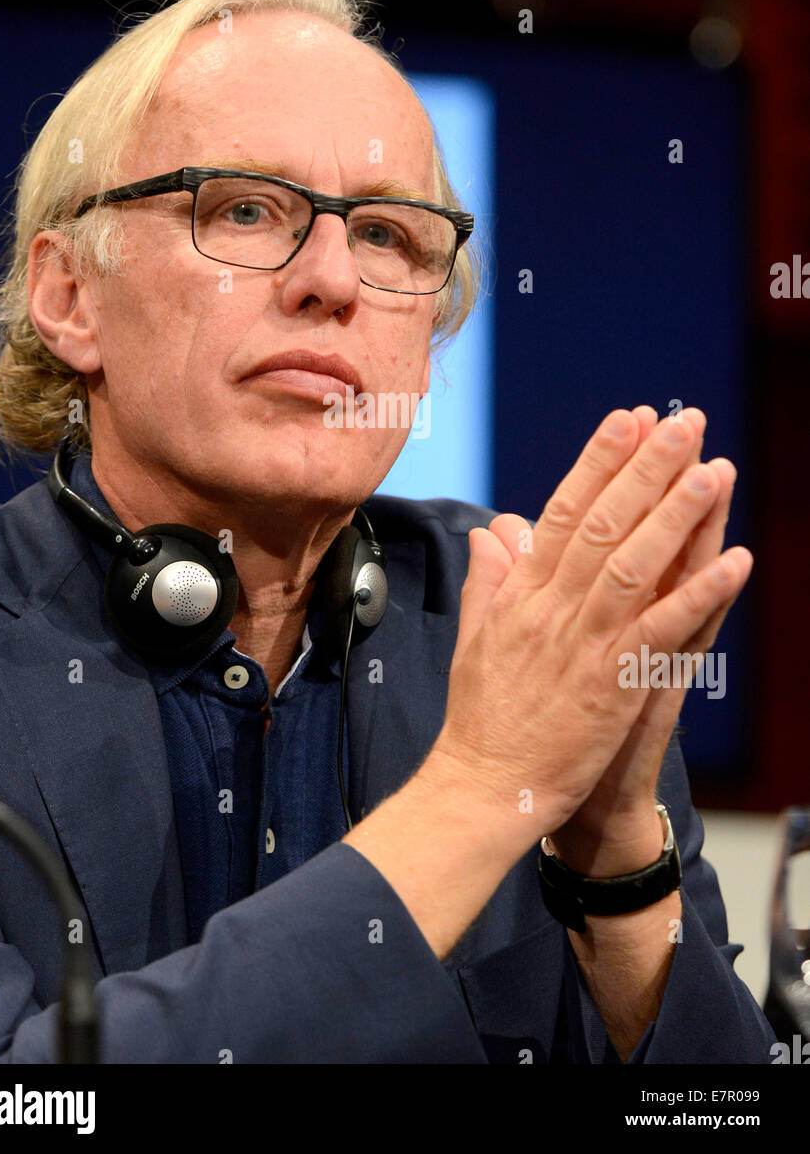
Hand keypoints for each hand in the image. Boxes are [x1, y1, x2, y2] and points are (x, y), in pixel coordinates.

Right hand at [428, 405, 752, 850]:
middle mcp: (552, 610)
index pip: (560, 512)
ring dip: (676, 515)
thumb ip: (489, 580)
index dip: (596, 463)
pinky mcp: (613, 684)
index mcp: (521, 596)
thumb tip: (491, 529)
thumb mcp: (476, 639)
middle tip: (682, 422)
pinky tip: (734, 562)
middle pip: (602, 524)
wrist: (483, 789)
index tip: (626, 421)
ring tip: (713, 470)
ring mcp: (583, 645)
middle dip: (644, 469)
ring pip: (634, 564)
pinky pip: (662, 631)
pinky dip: (699, 594)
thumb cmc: (482, 720)